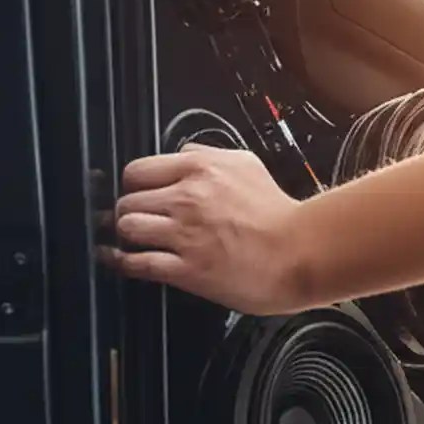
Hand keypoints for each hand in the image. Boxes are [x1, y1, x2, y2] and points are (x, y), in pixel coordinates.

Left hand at [106, 145, 306, 314]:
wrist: (299, 252)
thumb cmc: (277, 214)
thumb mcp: (246, 165)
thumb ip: (208, 155)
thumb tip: (181, 154)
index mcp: (199, 169)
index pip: (138, 170)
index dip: (135, 185)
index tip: (139, 194)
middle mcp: (187, 198)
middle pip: (127, 200)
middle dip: (129, 211)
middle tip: (139, 221)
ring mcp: (185, 235)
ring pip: (127, 227)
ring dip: (127, 236)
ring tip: (134, 240)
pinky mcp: (186, 269)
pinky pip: (138, 263)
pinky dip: (125, 263)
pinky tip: (124, 261)